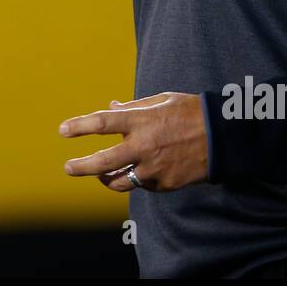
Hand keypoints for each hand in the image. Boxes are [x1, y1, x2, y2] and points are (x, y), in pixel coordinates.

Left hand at [60, 92, 209, 192]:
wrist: (224, 138)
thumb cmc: (190, 112)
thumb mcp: (161, 101)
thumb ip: (134, 108)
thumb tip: (111, 108)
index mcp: (142, 121)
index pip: (101, 123)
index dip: (79, 126)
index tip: (63, 131)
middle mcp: (144, 146)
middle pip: (103, 162)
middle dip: (82, 166)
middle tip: (68, 167)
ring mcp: (154, 168)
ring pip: (120, 181)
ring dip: (106, 179)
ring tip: (99, 176)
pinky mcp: (164, 184)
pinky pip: (143, 184)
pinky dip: (138, 177)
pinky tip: (141, 170)